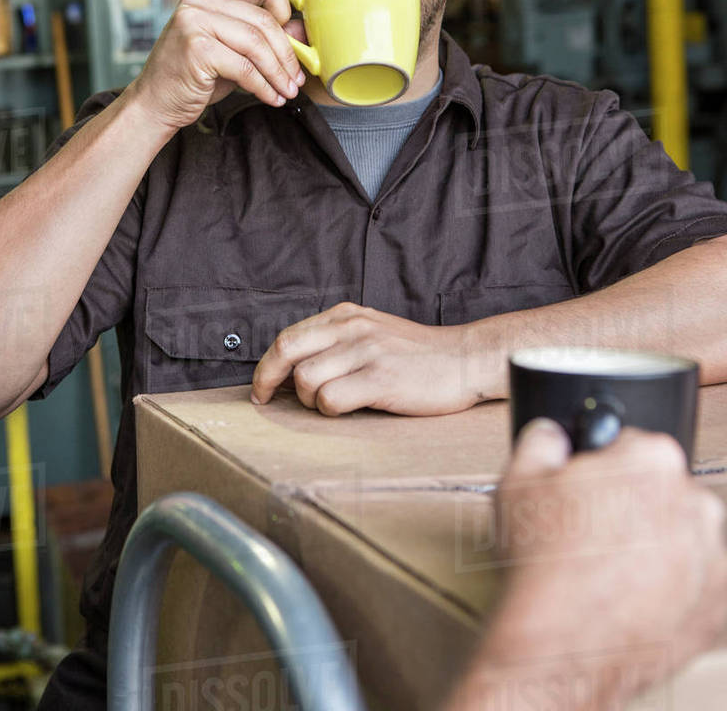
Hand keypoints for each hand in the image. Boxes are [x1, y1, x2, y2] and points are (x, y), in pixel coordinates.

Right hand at [125, 0, 305, 132]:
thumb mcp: (233, 48)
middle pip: (263, 20)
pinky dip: (263, 86)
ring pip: (256, 44)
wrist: (156, 101)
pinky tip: (271, 97)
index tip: (296, 40)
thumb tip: (303, 30)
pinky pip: (245, 68)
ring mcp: (194, 20)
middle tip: (298, 78)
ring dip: (278, 73)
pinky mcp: (196, 48)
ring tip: (288, 90)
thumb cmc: (195, 73)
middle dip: (287, 54)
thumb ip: (264, 34)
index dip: (286, 12)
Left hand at [251, 302, 477, 415]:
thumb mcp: (372, 331)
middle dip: (268, 381)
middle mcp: (352, 328)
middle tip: (267, 401)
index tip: (261, 387)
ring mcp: (366, 352)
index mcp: (346, 315)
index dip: (266, 365)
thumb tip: (293, 369)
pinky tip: (350, 409)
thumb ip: (336, 341)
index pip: (287, 337)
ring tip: (332, 404)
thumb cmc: (416, 354)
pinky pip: (331, 399)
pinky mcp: (381, 378)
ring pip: (306, 380)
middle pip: (286, 352)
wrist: (464, 359)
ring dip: (310, 401)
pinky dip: (331, 411)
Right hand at [443, 421, 726, 710]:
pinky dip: (664, 589)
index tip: (586, 490)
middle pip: (660, 492)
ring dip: (650, 547)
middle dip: (629, 506)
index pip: (632, 446)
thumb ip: (542, 440)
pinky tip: (623, 597)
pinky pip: (690, 586)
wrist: (559, 645)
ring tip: (604, 570)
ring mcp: (710, 560)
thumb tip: (551, 435)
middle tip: (589, 532)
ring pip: (678, 539)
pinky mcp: (713, 608)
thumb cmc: (544, 564)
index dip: (602, 468)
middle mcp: (695, 504)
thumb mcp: (519, 479)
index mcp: (654, 460)